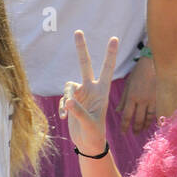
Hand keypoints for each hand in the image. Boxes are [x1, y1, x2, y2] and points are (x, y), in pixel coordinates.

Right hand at [60, 32, 116, 157]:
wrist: (89, 144)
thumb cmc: (95, 135)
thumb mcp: (90, 124)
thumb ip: (80, 112)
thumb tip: (69, 102)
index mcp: (102, 92)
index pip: (107, 69)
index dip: (110, 54)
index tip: (114, 38)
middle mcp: (91, 89)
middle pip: (85, 65)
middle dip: (81, 49)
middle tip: (78, 31)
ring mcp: (82, 95)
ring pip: (69, 86)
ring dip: (66, 98)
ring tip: (67, 112)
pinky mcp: (73, 101)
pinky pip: (64, 98)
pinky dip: (63, 106)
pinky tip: (64, 117)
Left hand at [115, 53, 155, 134]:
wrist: (152, 64)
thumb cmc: (138, 73)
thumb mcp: (128, 85)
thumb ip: (123, 99)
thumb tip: (118, 111)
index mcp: (131, 97)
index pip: (127, 116)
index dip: (125, 126)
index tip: (123, 133)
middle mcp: (141, 101)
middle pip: (138, 120)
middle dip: (136, 129)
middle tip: (134, 133)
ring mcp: (151, 100)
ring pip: (148, 118)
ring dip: (145, 126)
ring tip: (142, 130)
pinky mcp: (159, 99)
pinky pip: (156, 113)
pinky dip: (153, 120)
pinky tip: (152, 123)